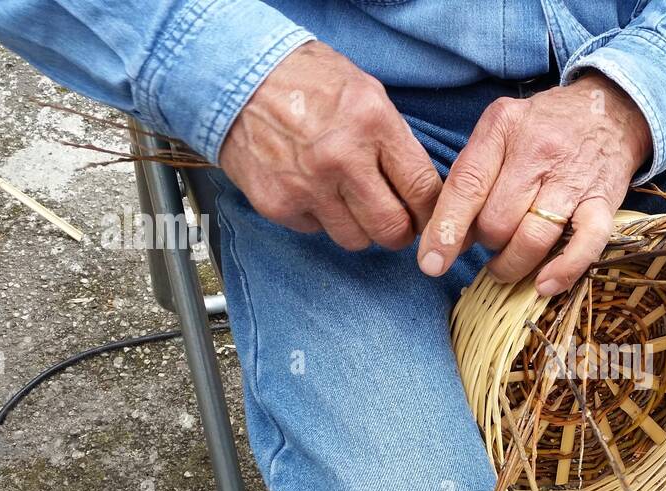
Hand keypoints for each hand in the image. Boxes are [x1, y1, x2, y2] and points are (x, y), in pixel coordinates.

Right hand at [218, 41, 441, 251]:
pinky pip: (317, 231)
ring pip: (356, 239)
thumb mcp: (367, 93)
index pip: (421, 189)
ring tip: (349, 201)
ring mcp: (307, 185)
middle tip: (395, 222)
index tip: (427, 216)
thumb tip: (421, 190)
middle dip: (399, 231)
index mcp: (373, 124)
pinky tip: (312, 190)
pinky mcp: (277, 204)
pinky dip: (320, 218)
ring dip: (359, 227)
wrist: (236, 76)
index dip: (430, 211)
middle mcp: (342, 158)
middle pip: (392, 228)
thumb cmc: (308, 81)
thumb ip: (395, 141)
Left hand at [415, 72, 652, 295]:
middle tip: (491, 239)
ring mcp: (573, 178)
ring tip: (506, 264)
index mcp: (503, 126)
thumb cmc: (543, 127)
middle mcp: (539, 150)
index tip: (431, 262)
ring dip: (512, 264)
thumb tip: (447, 234)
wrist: (610, 110)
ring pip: (532, 238)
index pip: (467, 185)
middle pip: (497, 220)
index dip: (446, 229)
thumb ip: (472, 174)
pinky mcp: (604, 202)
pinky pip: (584, 245)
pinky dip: (563, 271)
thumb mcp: (500, 130)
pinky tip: (545, 284)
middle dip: (487, 242)